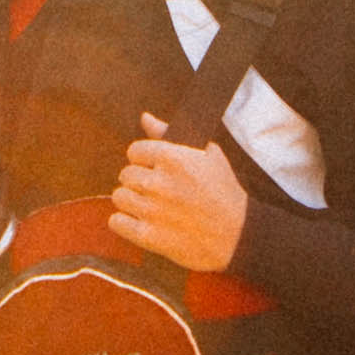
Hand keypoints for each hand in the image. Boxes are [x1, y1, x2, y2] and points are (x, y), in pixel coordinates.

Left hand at [108, 116, 248, 275]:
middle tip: (158, 190)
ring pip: (119, 197)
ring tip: (152, 206)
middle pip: (126, 174)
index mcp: (172, 159)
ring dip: (132, 201)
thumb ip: (169, 134)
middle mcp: (159, 183)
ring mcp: (152, 211)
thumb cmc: (224, 191)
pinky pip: (116, 222)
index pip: (134, 151)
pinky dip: (125, 222)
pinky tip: (143, 221)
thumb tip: (145, 118)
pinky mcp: (148, 237)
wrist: (237, 235)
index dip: (145, 160)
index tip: (156, 169)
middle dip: (140, 180)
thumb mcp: (207, 154)